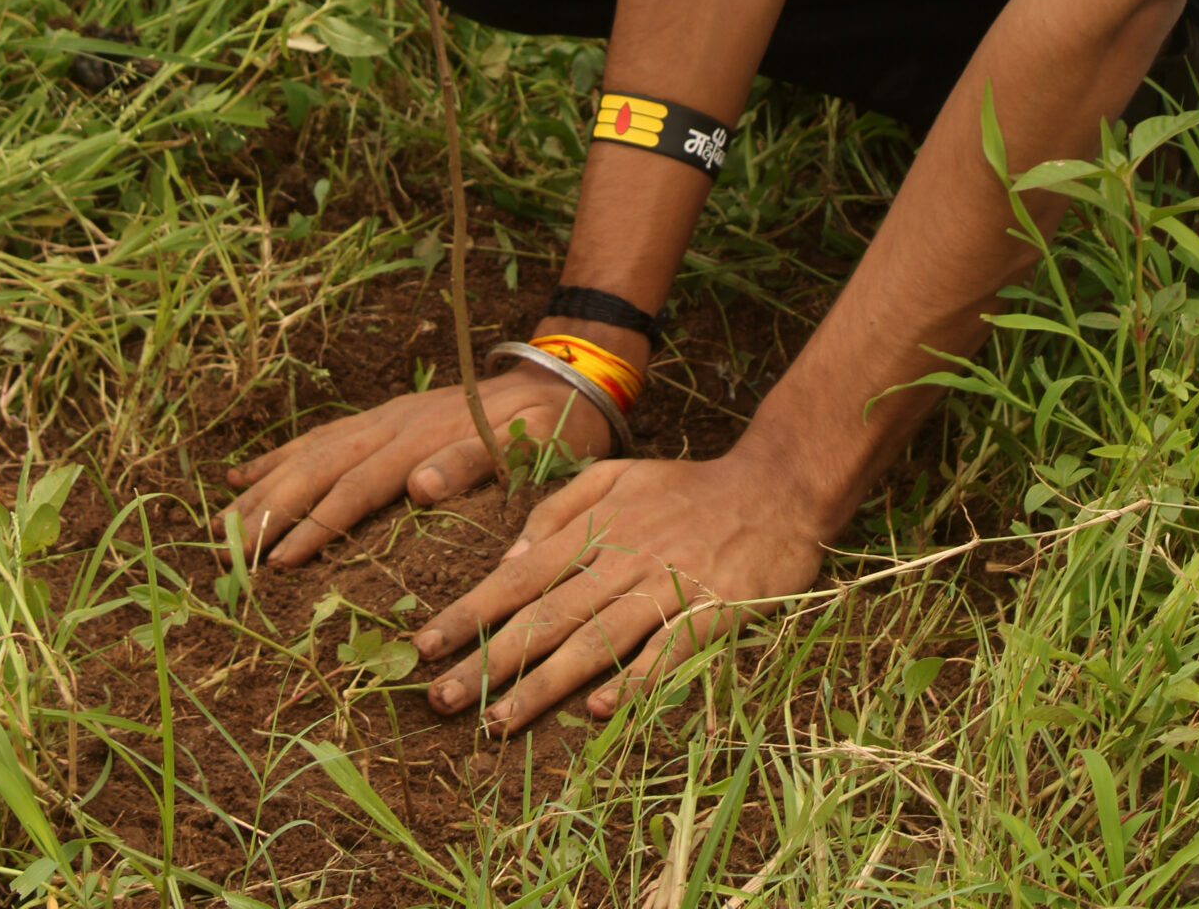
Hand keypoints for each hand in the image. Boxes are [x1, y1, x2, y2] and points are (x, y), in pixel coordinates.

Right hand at [224, 366, 609, 564]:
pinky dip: (278, 456)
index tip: (275, 563)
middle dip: (269, 511)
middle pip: (318, 469)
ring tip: (218, 525)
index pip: (357, 488)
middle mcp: (394, 425)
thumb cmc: (550, 426)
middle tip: (225, 554)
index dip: (316, 525)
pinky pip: (321, 437)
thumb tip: (419, 486)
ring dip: (262, 488)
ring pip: (309, 453)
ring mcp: (384, 418)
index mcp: (423, 439)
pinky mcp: (383, 418)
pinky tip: (240, 475)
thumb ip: (476, 459)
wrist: (561, 378)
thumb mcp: (532, 444)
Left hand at [411, 448, 827, 732]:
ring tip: (496, 722)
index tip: (424, 646)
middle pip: (545, 616)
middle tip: (438, 699)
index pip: (517, 575)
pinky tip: (598, 710)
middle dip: (487, 660)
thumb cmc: (688, 488)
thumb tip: (508, 557)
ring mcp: (664, 586)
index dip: (469, 612)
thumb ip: (560, 510)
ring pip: (593, 641)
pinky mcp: (708, 611)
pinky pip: (664, 653)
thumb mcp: (617, 476)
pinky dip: (632, 680)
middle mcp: (621, 558)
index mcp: (595, 526)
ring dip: (541, 684)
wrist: (774, 485)